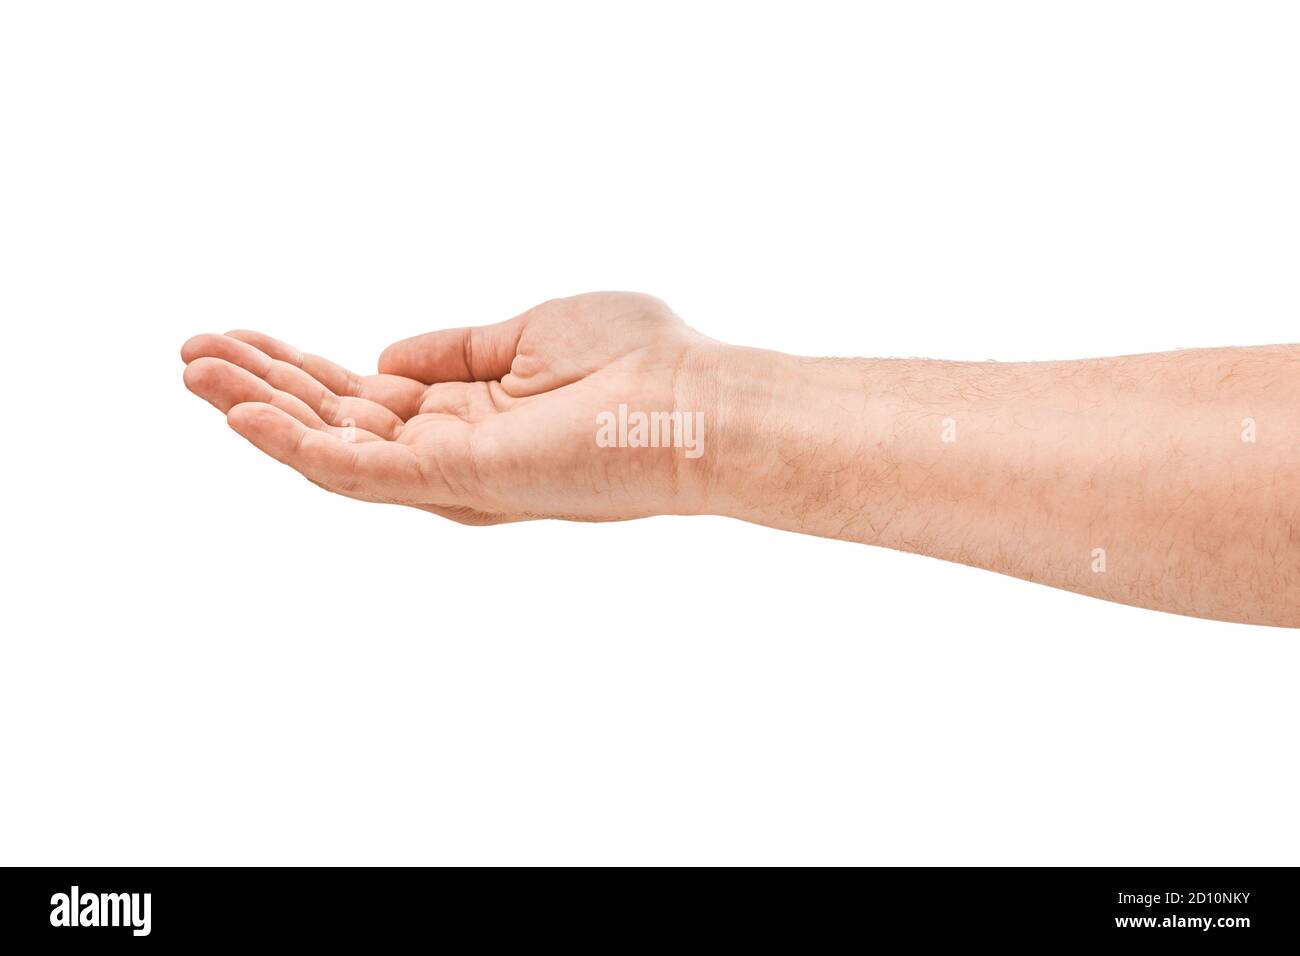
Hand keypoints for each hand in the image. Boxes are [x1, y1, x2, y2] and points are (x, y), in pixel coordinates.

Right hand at [182, 292, 718, 523]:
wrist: (693, 403)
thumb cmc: (638, 361)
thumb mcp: (529, 331)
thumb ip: (453, 349)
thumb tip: (382, 355)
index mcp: (470, 413)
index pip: (363, 393)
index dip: (300, 367)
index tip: (240, 336)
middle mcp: (452, 450)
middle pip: (335, 420)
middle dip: (262, 385)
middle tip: (190, 351)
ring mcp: (451, 471)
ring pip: (332, 447)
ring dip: (259, 409)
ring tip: (193, 369)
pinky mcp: (457, 481)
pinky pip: (359, 470)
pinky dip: (295, 444)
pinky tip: (240, 414)